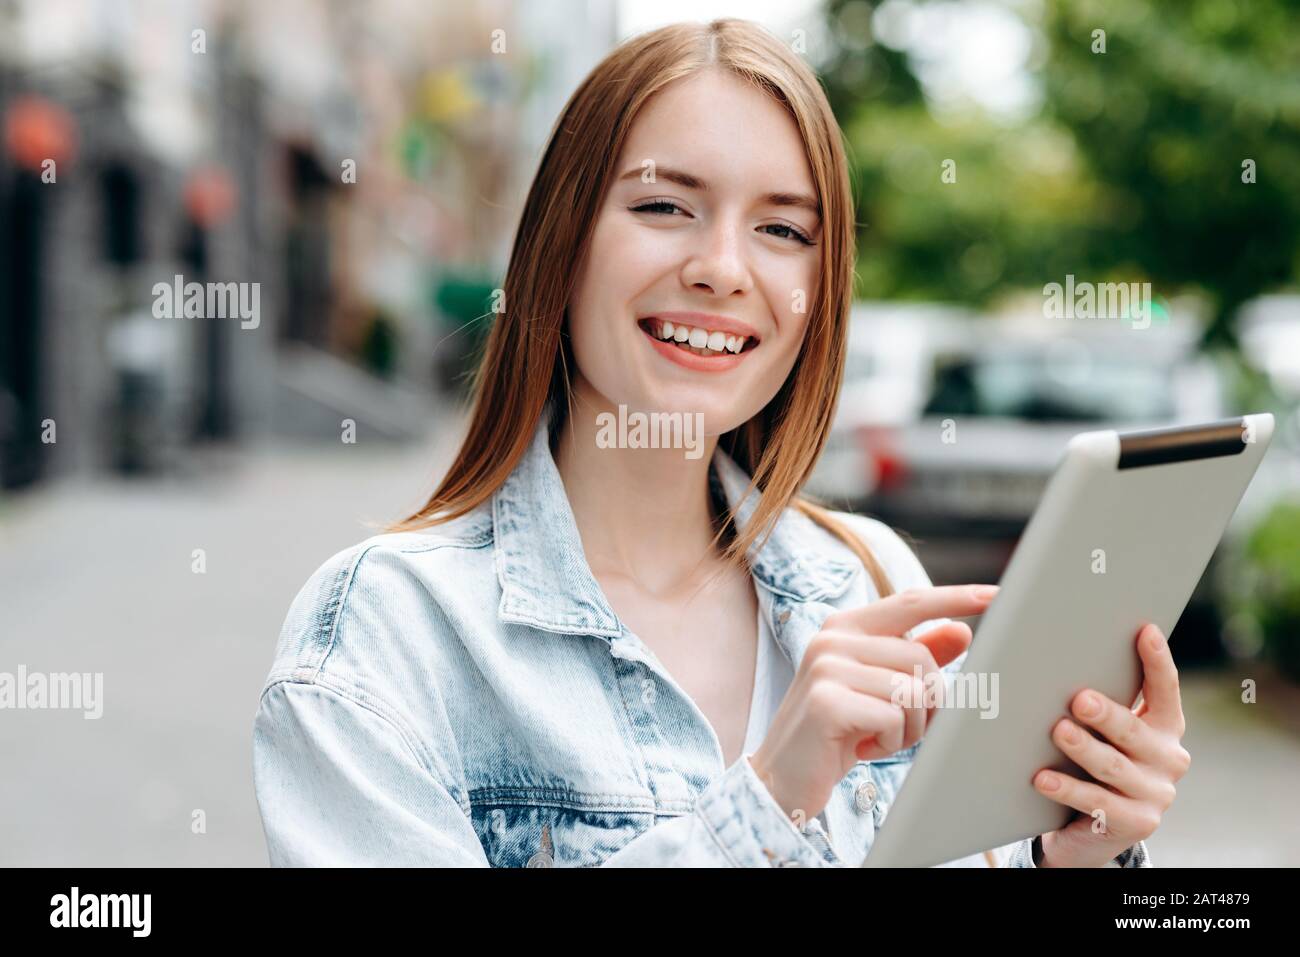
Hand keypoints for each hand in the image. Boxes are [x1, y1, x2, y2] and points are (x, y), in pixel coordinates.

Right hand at [748, 584, 996, 823]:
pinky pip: (894, 717)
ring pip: (912, 689)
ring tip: (881, 738)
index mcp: (845, 627)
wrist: (783, 778)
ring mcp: (826, 668)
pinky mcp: (827, 702)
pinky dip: (892, 742)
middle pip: (921, 657)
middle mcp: (832, 639)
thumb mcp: (879, 691)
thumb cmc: (837, 732)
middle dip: (928, 702)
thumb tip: (962, 630)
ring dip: (911, 727)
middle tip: (903, 729)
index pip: (910, 602)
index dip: (954, 597)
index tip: (997, 594)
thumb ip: (915, 658)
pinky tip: (864, 748)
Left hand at [1032, 623, 1190, 866]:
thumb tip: (1062, 654)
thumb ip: (1101, 700)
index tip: (1144, 630)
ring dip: (1084, 749)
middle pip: (1134, 732)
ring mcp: (1155, 794)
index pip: (1165, 689)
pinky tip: (1042, 778)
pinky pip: (1096, 802)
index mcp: (1165, 727)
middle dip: (1107, 715)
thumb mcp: (1107, 732)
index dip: (1157, 661)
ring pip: (1113, 767)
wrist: (1095, 829)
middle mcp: (1168, 758)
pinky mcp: (1135, 823)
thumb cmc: (1095, 762)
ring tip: (1059, 732)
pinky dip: (1067, 788)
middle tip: (1080, 699)